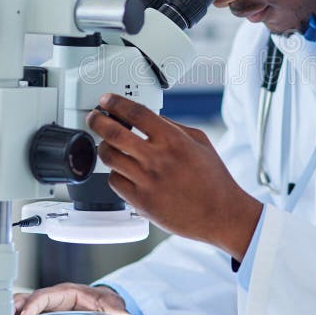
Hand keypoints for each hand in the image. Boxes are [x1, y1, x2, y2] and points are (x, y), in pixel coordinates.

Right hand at [13, 283, 138, 314]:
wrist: (101, 302)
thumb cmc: (101, 301)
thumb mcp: (110, 305)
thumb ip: (117, 313)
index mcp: (66, 292)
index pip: (44, 295)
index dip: (32, 306)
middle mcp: (52, 297)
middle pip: (27, 298)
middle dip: (13, 307)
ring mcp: (45, 305)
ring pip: (21, 304)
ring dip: (9, 313)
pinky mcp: (41, 314)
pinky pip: (23, 313)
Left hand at [88, 94, 262, 260]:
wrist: (220, 214)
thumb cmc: (213, 179)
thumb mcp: (200, 142)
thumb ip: (173, 127)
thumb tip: (149, 118)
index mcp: (174, 140)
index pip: (136, 113)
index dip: (116, 103)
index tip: (107, 100)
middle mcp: (157, 159)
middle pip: (114, 133)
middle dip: (97, 121)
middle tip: (94, 117)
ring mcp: (147, 181)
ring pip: (109, 157)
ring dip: (103, 146)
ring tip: (106, 144)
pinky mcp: (140, 202)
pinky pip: (114, 181)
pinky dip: (114, 172)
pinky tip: (122, 170)